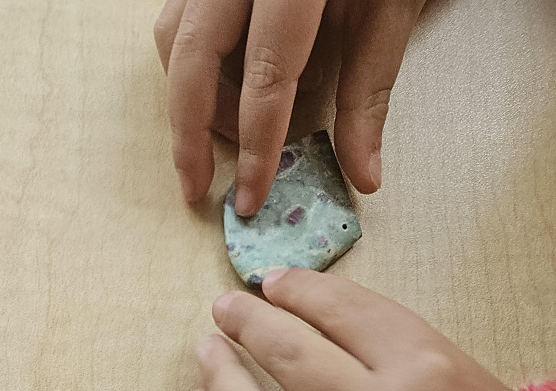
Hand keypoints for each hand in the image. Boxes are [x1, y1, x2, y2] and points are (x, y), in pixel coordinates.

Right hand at [154, 0, 424, 212]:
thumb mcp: (390, 12)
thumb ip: (369, 91)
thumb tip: (364, 175)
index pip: (267, 73)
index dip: (257, 144)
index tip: (251, 197)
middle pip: (193, 58)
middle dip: (191, 134)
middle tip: (197, 186)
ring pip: (175, 39)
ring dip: (194, 98)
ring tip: (233, 125)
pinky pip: (179, 21)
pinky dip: (194, 65)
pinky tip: (231, 84)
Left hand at [189, 269, 518, 390]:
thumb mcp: (456, 372)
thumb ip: (385, 340)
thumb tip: (301, 305)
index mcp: (419, 373)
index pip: (339, 311)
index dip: (298, 290)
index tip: (273, 282)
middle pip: (288, 355)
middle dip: (248, 322)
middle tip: (225, 308)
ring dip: (218, 377)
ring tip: (205, 352)